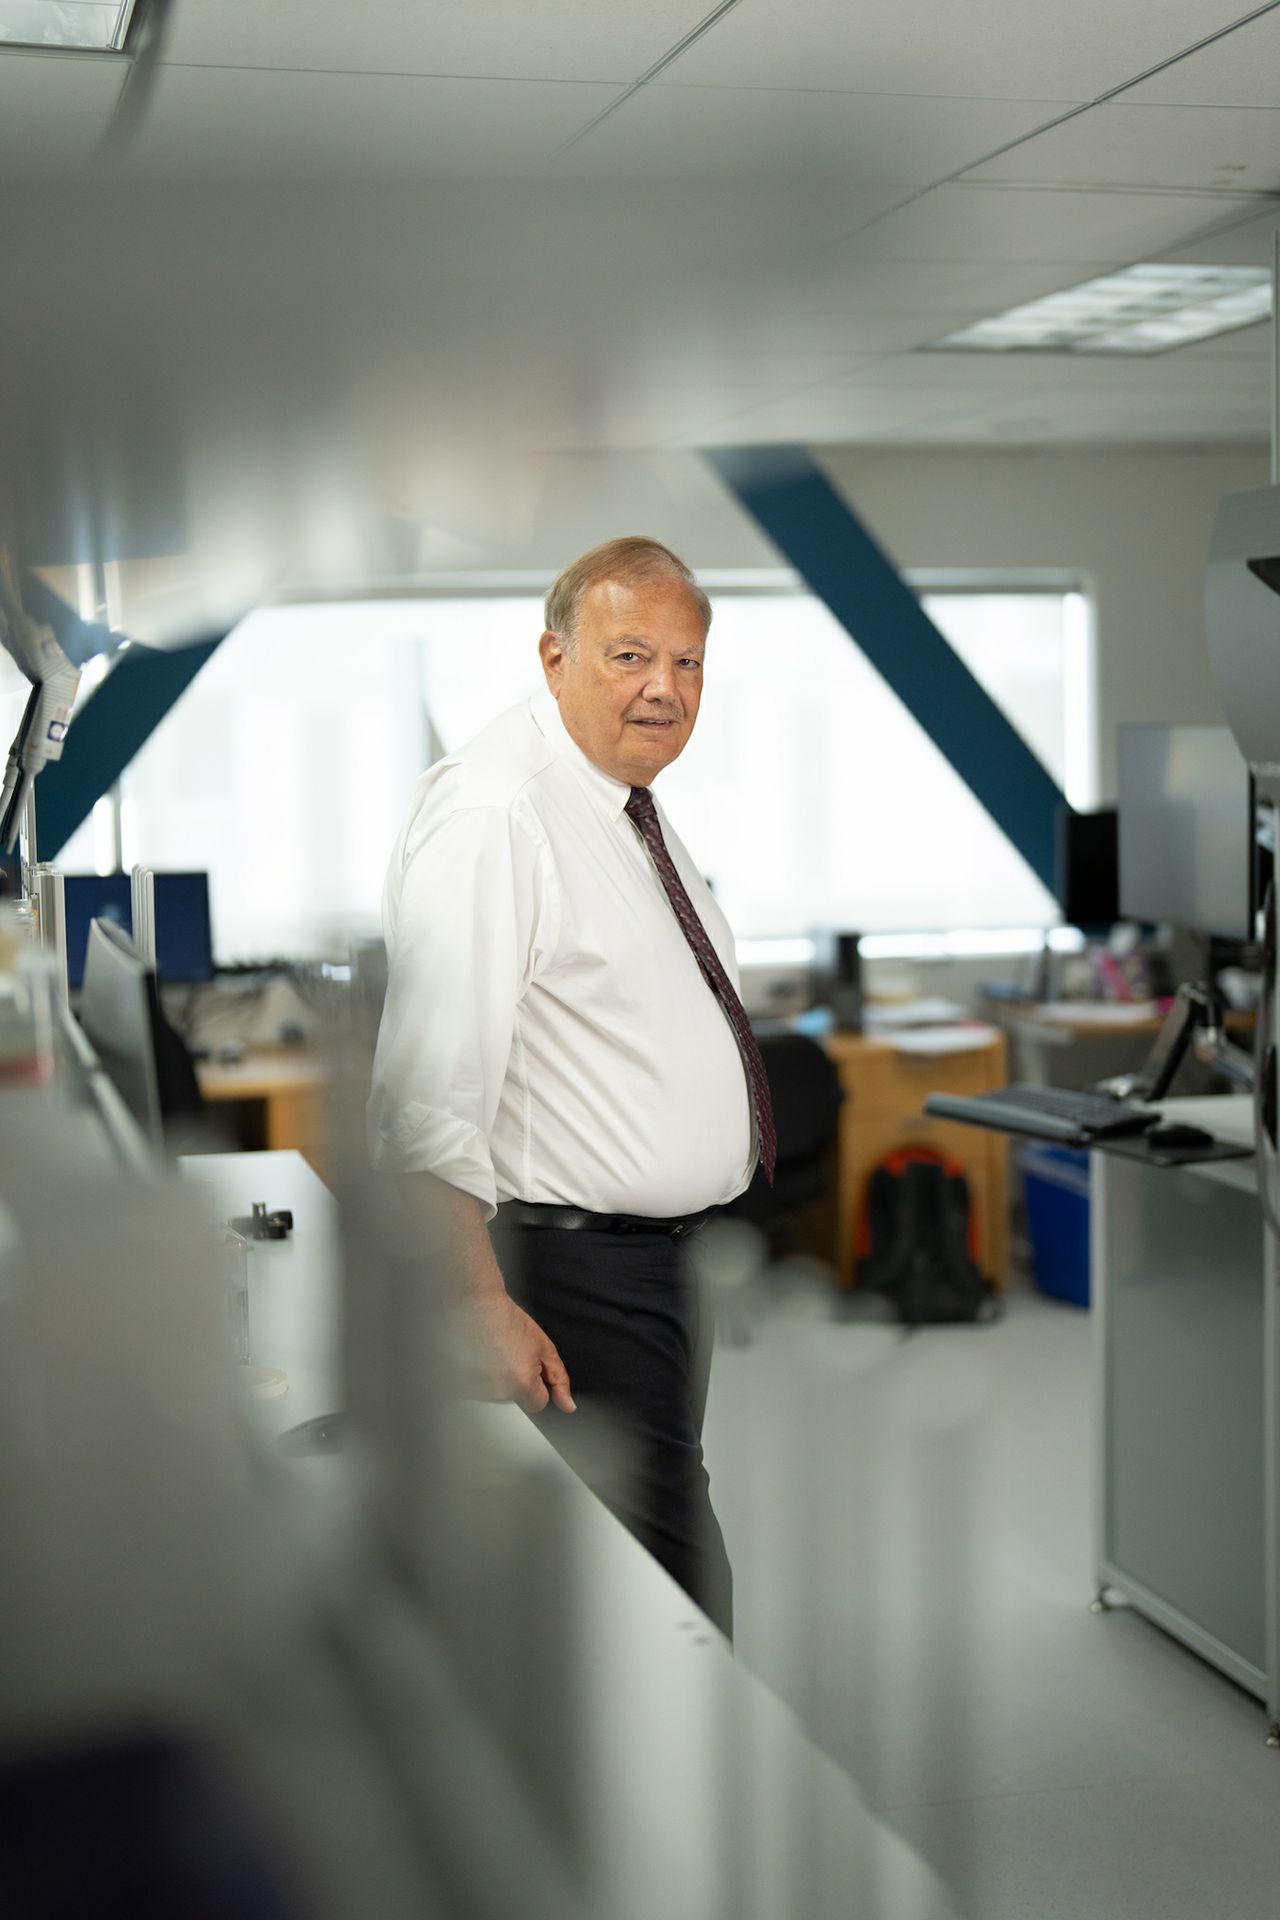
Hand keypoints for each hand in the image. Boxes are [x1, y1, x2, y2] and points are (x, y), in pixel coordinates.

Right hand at [466, 1290, 575, 1414]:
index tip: (530, 1366)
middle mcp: (498, 1392)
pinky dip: (482, 1377)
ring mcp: (478, 1390)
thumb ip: (559, 1379)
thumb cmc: (508, 1321)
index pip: (538, 1403)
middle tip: (512, 1354)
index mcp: (521, 1384)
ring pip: (498, 1395)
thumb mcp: (545, 1348)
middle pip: (517, 1399)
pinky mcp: (463, 1386)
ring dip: (499, 1380)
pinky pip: (481, 1390)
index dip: (537, 1384)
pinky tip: (484, 1357)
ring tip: (496, 1353)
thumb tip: (568, 1405)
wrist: (478, 1307)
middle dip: (517, 1381)